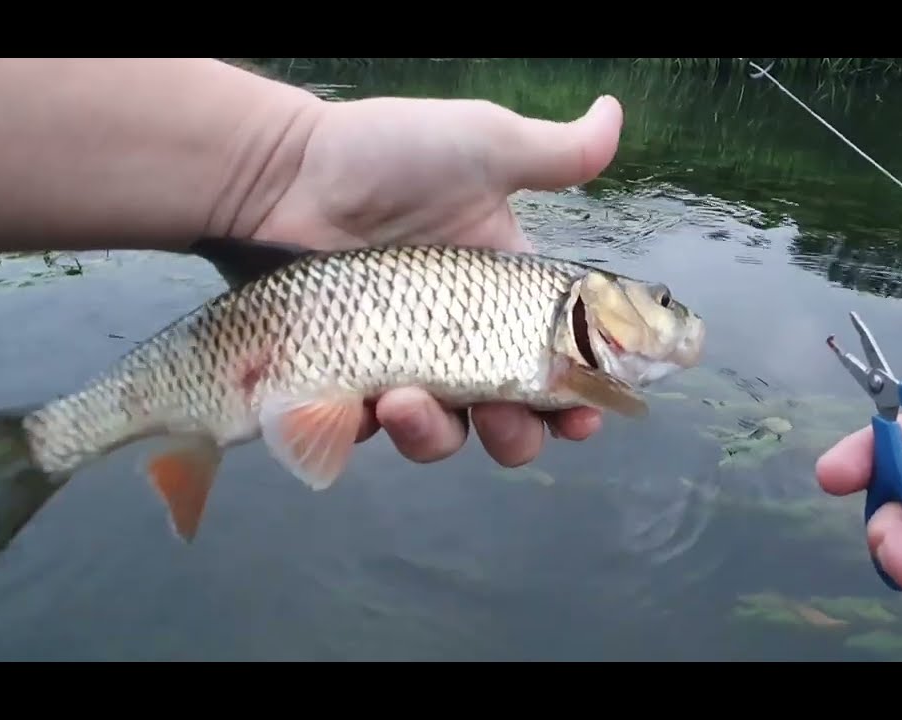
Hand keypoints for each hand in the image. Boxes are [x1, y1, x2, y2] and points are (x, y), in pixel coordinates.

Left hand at [254, 94, 625, 466]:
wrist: (283, 175)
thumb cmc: (386, 156)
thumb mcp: (482, 145)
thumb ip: (556, 151)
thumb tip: (618, 111)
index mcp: (503, 294)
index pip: (559, 359)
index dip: (580, 394)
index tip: (589, 410)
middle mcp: (461, 339)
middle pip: (510, 417)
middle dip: (517, 433)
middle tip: (503, 418)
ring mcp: (403, 365)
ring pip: (441, 434)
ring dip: (436, 434)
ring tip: (405, 402)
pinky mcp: (345, 382)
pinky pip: (365, 431)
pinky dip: (367, 429)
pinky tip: (362, 404)